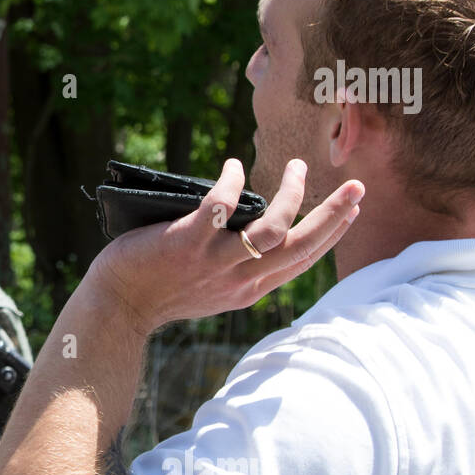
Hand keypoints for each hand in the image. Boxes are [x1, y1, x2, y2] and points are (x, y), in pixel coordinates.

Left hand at [89, 157, 362, 328]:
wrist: (117, 308)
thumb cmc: (158, 291)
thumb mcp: (211, 290)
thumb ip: (237, 269)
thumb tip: (255, 229)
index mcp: (248, 290)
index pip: (301, 262)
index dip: (331, 235)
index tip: (353, 210)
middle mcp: (238, 280)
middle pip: (301, 247)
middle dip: (334, 216)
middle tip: (357, 186)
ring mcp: (214, 262)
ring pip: (272, 229)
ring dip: (291, 195)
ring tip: (297, 167)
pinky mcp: (187, 244)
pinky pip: (220, 208)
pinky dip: (231, 183)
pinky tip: (233, 166)